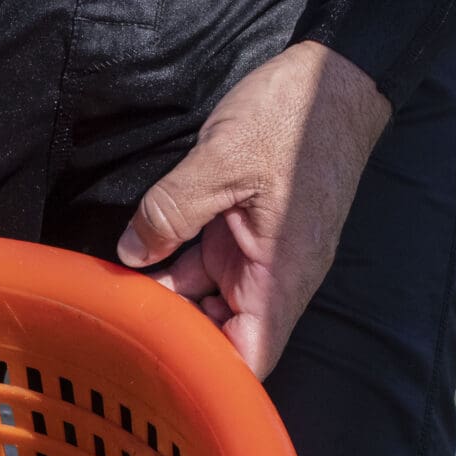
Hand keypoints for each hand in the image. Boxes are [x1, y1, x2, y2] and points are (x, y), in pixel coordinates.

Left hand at [115, 41, 390, 377]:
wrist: (337, 77)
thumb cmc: (293, 118)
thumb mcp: (221, 160)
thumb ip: (171, 211)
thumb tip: (131, 254)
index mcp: (280, 278)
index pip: (251, 358)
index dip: (212, 379)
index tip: (160, 371)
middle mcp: (274, 279)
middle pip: (224, 338)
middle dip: (176, 337)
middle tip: (120, 326)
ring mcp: (260, 258)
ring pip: (209, 303)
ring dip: (168, 302)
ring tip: (119, 295)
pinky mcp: (249, 237)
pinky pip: (209, 269)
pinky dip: (176, 271)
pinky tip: (138, 263)